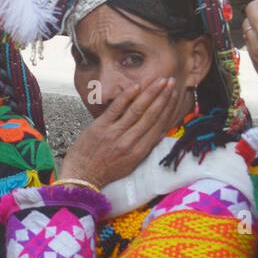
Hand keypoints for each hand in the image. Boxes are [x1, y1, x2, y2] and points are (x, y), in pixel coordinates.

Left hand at [59, 76, 185, 187]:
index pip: (159, 126)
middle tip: (172, 81)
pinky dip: (127, 97)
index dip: (169, 109)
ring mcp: (114, 133)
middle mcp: (130, 142)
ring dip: (151, 93)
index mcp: (140, 152)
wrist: (82, 177)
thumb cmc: (106, 171)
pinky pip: (116, 109)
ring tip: (161, 80)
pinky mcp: (100, 127)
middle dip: (164, 97)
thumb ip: (144, 147)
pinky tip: (137, 86)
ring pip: (137, 110)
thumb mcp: (131, 164)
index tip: (175, 95)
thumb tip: (160, 131)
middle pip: (152, 115)